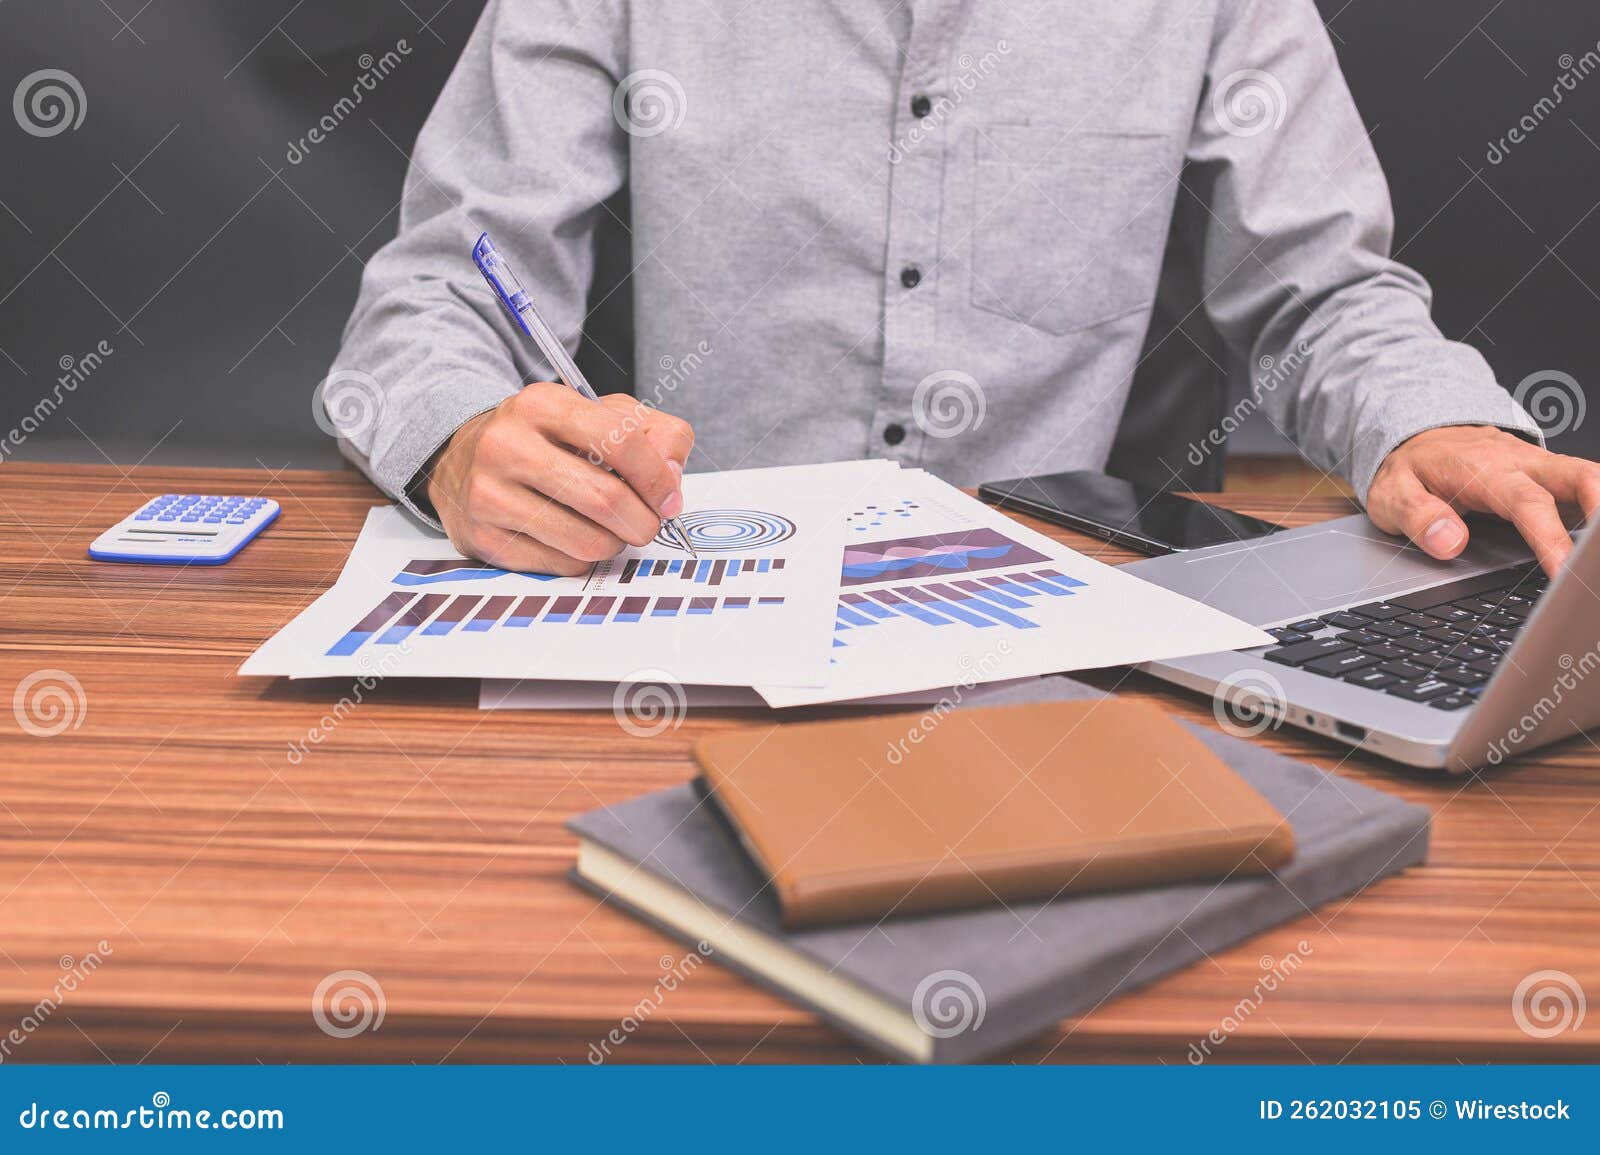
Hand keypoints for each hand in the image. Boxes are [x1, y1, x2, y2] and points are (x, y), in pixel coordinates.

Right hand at [424, 385, 693, 574]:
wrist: (463, 460)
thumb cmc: (546, 440)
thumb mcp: (598, 415)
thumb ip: (654, 434)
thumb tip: (671, 484)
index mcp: (542, 404)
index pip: (620, 441)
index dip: (657, 478)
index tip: (669, 499)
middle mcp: (508, 445)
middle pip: (605, 499)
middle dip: (643, 522)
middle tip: (647, 524)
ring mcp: (489, 494)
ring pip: (587, 542)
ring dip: (614, 544)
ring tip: (609, 529)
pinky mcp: (484, 538)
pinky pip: (561, 565)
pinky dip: (581, 559)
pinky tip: (572, 537)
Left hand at [1367, 425, 1599, 576]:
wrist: (1416, 438)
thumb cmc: (1408, 467)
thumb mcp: (1392, 494)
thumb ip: (1418, 517)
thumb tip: (1449, 542)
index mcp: (1483, 469)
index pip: (1527, 503)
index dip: (1550, 538)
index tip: (1563, 571)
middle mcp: (1518, 461)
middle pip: (1579, 477)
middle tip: (1599, 558)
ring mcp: (1536, 465)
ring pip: (1586, 477)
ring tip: (1597, 557)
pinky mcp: (1545, 474)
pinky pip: (1580, 486)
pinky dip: (1594, 510)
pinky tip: (1592, 540)